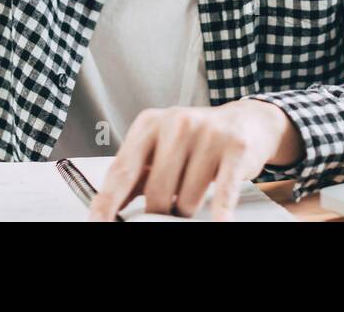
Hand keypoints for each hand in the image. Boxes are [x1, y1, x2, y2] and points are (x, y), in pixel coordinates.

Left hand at [87, 100, 304, 220]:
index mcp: (150, 123)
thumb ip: (137, 173)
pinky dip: (219, 213)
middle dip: (161, 209)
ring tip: (196, 189)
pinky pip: (223, 193)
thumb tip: (109, 205)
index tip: (98, 221)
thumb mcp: (162, 146)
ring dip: (189, 208)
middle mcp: (177, 123)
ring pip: (187, 200)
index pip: (122, 169)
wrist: (246, 121)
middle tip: (170, 205)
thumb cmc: (197, 138)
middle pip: (156, 192)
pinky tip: (219, 222)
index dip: (108, 200)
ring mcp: (208, 134)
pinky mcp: (235, 148)